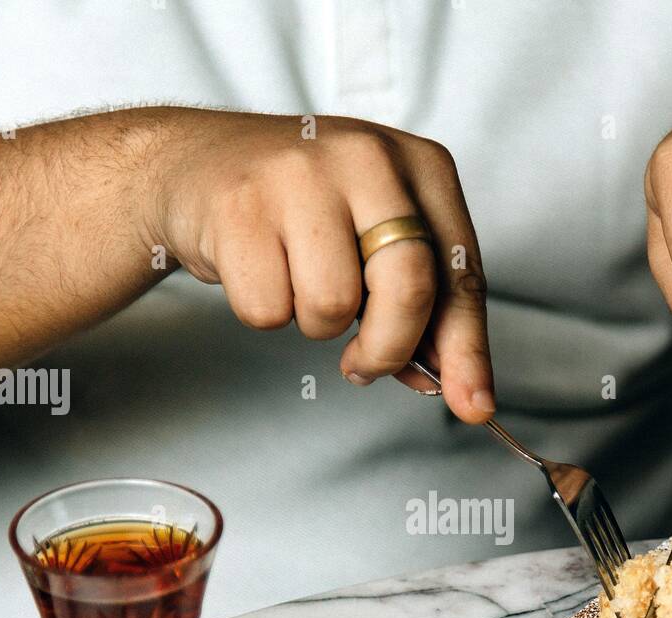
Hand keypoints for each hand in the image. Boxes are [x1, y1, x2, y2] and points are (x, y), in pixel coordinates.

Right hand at [142, 110, 493, 421]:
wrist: (197, 167)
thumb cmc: (304, 214)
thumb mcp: (376, 242)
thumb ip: (423, 311)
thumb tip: (462, 390)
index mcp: (421, 167)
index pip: (460, 275)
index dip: (467, 350)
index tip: (474, 405)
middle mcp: (369, 158)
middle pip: (407, 288)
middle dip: (389, 349)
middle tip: (363, 365)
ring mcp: (301, 175)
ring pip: (333, 305)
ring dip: (315, 323)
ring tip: (297, 282)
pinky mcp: (240, 205)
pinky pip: (268, 309)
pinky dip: (263, 310)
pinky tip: (258, 268)